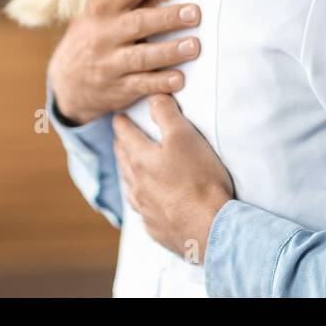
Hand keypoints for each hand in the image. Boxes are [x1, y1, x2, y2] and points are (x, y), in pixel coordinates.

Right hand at [48, 0, 201, 125]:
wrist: (65, 83)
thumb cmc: (92, 37)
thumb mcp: (98, 12)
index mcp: (101, 9)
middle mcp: (103, 35)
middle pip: (139, 23)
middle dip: (168, 18)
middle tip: (195, 14)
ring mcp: (109, 64)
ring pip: (142, 57)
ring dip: (170, 52)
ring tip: (194, 46)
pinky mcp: (117, 89)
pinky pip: (141, 85)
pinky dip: (160, 83)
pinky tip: (179, 79)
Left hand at [112, 96, 232, 263]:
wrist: (208, 227)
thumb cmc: (198, 178)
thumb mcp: (184, 137)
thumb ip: (166, 114)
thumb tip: (152, 97)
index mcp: (141, 159)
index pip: (124, 134)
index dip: (121, 123)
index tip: (118, 116)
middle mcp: (137, 184)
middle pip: (123, 160)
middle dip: (121, 145)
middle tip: (121, 138)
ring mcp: (145, 208)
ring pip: (129, 185)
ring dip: (128, 172)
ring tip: (129, 167)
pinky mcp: (156, 227)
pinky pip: (142, 209)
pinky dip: (141, 199)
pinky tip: (147, 202)